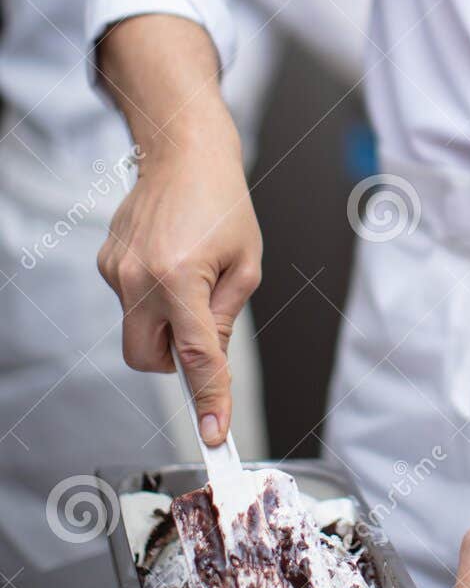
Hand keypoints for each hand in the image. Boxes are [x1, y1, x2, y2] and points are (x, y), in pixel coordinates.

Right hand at [97, 112, 261, 443]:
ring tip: (191, 275)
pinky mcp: (105, 262)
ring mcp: (115, 270)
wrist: (183, 154)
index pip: (195, 356)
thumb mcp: (245, 264)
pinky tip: (171, 259)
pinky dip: (153, 296)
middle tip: (201, 332)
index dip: (210, 397)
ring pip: (138, 330)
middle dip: (175, 361)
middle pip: (147, 359)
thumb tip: (209, 365)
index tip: (216, 432)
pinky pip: (130, 302)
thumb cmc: (223, 203)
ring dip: (167, 321)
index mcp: (180, 277)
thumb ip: (226, 318)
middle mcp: (139, 277)